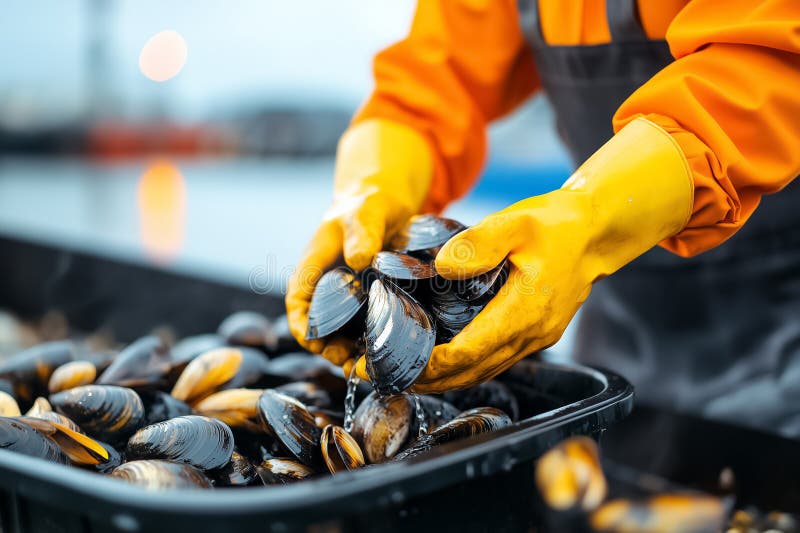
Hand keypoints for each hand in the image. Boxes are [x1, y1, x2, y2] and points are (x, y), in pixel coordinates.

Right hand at [286, 119, 432, 372]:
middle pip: (319, 328)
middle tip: (350, 362)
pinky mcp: (370, 301)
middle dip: (329, 350)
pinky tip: (389, 353)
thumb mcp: (366, 212)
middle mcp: (328, 287)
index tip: (317, 344)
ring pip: (342, 334)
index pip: (298, 304)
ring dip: (351, 352)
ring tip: (370, 366)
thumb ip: (362, 232)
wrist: (389, 203)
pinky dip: (373, 343)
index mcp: (314, 267)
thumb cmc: (369, 203)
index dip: (303, 329)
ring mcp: (349, 297)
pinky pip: (366, 328)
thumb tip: (359, 260)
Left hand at [408, 118, 693, 391]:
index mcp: (525, 311)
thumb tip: (441, 267)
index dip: (432, 364)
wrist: (595, 232)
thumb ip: (479, 244)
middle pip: (473, 372)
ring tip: (405, 374)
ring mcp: (535, 339)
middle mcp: (531, 335)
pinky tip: (440, 360)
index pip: (470, 353)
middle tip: (387, 375)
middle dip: (429, 379)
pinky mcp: (534, 335)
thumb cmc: (556, 225)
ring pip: (483, 371)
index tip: (396, 362)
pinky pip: (494, 360)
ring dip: (445, 378)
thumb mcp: (517, 223)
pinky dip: (464, 366)